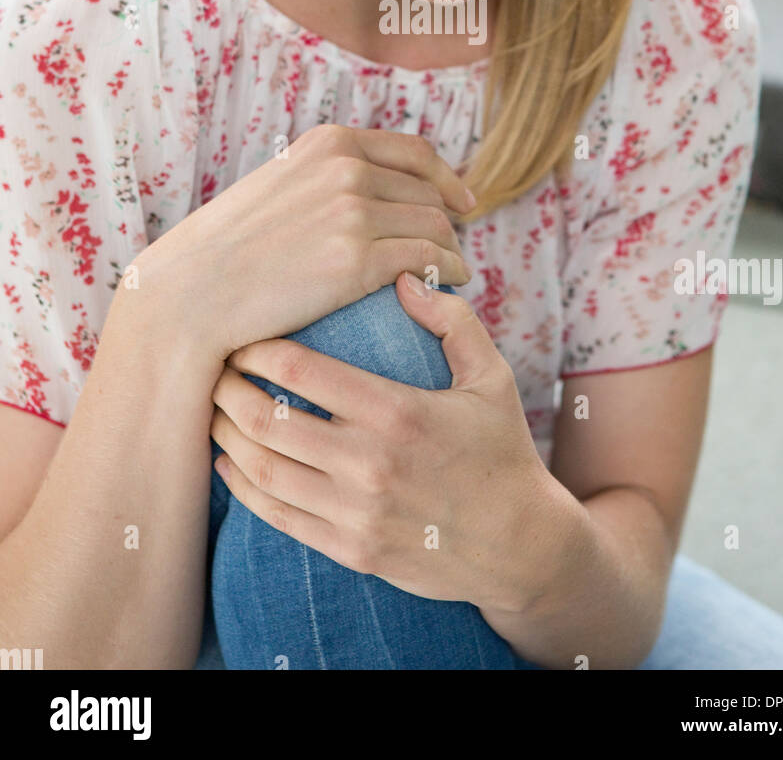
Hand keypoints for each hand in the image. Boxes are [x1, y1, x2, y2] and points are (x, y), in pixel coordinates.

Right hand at [134, 125, 474, 361]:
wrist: (195, 290)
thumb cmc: (230, 250)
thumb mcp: (278, 187)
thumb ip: (321, 179)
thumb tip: (365, 191)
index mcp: (329, 143)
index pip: (413, 153)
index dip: (447, 179)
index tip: (464, 202)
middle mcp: (347, 167)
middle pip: (429, 194)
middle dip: (449, 222)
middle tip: (452, 250)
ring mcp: (355, 211)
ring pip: (435, 226)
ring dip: (453, 250)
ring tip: (454, 271)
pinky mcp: (359, 258)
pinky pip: (429, 260)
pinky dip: (450, 270)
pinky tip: (452, 285)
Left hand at [209, 273, 551, 613]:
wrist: (522, 545)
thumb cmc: (502, 448)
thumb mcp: (491, 375)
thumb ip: (450, 319)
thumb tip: (403, 277)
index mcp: (398, 412)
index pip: (301, 371)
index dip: (257, 348)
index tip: (242, 334)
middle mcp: (370, 464)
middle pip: (268, 419)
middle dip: (227, 389)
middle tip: (213, 368)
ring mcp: (357, 513)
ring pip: (263, 470)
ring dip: (227, 435)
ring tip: (213, 409)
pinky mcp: (352, 550)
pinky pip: (278, 517)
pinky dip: (242, 487)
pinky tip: (230, 463)